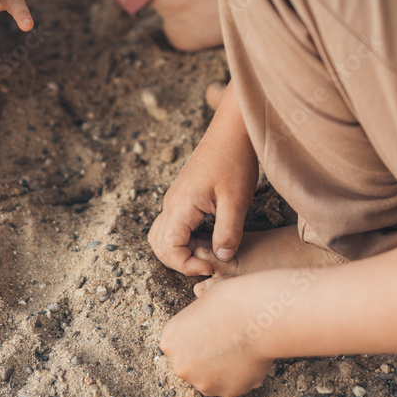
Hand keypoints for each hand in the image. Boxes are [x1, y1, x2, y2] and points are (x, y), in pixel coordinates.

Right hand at [148, 84, 258, 274]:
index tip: (213, 266)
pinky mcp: (184, 196)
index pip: (168, 250)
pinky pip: (175, 225)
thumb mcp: (236, 200)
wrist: (233, 130)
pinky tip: (211, 237)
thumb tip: (222, 258)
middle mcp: (171, 204)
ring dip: (183, 250)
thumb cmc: (234, 159)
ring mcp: (176, 199)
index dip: (187, 266)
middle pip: (159, 246)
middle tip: (211, 262)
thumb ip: (228, 232)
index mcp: (180, 206)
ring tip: (211, 251)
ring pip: (165, 236)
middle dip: (182, 261)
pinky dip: (187, 238)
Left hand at [160, 278, 273, 396]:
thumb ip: (198, 317)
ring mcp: (203, 382)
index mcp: (170, 340)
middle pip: (191, 365)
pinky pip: (233, 385)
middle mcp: (181, 366)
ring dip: (222, 369)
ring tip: (240, 348)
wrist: (257, 315)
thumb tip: (203, 313)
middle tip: (226, 341)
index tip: (211, 330)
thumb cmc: (231, 300)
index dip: (196, 337)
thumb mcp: (204, 300)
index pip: (178, 345)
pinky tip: (250, 357)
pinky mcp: (227, 392)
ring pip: (212, 379)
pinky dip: (241, 376)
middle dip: (206, 358)